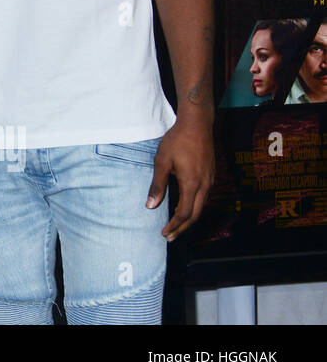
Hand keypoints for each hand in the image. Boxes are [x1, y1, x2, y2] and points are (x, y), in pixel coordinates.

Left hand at [147, 115, 214, 240]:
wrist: (197, 124)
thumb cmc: (177, 141)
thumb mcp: (162, 162)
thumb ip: (157, 185)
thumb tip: (151, 206)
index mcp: (192, 184)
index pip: (185, 214)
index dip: (175, 226)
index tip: (164, 233)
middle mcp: (205, 186)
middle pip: (195, 215)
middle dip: (182, 228)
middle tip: (169, 236)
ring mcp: (210, 180)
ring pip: (201, 207)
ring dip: (188, 218)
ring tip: (175, 225)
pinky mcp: (211, 175)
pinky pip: (204, 197)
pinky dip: (194, 207)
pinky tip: (184, 206)